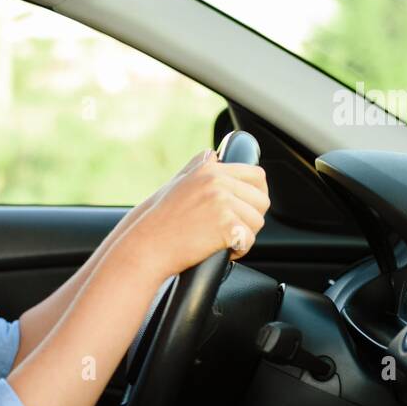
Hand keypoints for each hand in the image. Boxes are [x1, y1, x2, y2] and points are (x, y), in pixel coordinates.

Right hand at [123, 154, 269, 280]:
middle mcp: (216, 181)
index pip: (255, 175)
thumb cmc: (155, 222)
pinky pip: (249, 239)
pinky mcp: (226, 223)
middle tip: (233, 230)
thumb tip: (211, 154)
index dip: (256, 196)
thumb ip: (196, 168)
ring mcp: (222, 201)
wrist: (145, 246)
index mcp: (207, 169)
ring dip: (244, 235)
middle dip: (252, 218)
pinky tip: (221, 251)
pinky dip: (239, 250)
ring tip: (222, 241)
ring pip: (257, 221)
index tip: (248, 210)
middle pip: (261, 199)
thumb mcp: (174, 184)